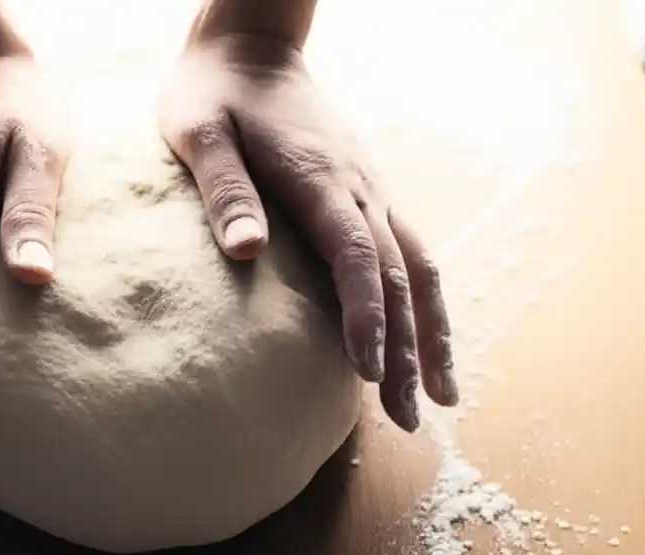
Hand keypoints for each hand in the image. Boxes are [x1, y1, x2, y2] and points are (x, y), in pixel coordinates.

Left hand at [159, 35, 457, 430]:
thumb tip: (245, 253)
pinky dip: (426, 301)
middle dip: (410, 351)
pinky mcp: (369, 191)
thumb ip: (223, 190)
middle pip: (399, 277)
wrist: (250, 44)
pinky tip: (427, 336)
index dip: (367, 316)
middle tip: (411, 419)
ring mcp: (371, 189)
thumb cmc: (213, 92)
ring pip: (421, 268)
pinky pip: (413, 251)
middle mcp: (359, 188)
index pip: (356, 258)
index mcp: (318, 179)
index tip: (371, 373)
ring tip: (446, 395)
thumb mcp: (198, 131)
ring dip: (435, 333)